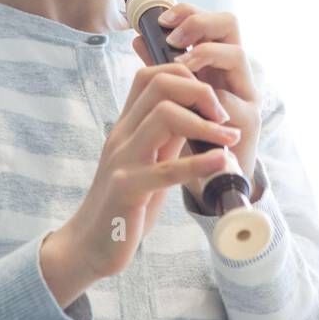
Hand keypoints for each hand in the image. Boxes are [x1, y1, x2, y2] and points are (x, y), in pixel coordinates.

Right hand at [56, 61, 244, 280]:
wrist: (89, 244)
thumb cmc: (125, 203)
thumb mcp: (148, 160)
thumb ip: (168, 136)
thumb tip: (200, 113)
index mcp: (127, 125)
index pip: (152, 76)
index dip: (186, 76)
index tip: (212, 103)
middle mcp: (122, 135)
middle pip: (160, 85)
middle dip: (200, 92)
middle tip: (223, 118)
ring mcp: (123, 160)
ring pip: (164, 115)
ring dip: (206, 125)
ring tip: (229, 140)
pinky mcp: (127, 190)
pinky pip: (166, 169)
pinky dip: (199, 162)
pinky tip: (222, 162)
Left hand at [134, 3, 263, 202]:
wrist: (218, 184)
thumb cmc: (195, 138)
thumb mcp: (177, 99)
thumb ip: (163, 69)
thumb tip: (140, 37)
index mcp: (219, 64)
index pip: (212, 20)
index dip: (189, 12)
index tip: (161, 20)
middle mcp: (236, 73)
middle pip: (230, 23)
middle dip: (199, 24)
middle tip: (172, 39)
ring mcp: (247, 95)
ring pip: (236, 55)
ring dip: (204, 56)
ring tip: (180, 67)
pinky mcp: (249, 123)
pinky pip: (231, 104)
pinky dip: (208, 103)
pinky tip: (188, 106)